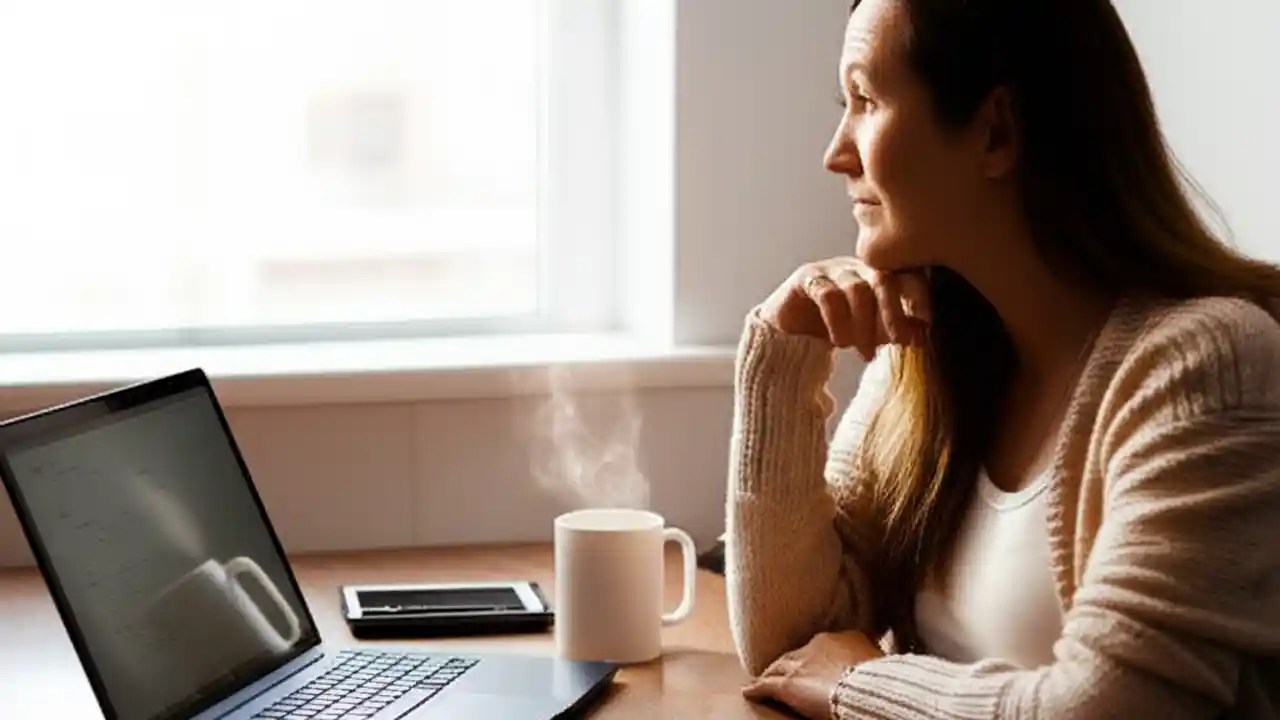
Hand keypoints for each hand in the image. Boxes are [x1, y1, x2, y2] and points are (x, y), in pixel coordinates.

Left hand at [741, 631, 883, 718]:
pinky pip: (765, 685)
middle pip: (795, 654)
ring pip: (778, 667)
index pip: (820, 647)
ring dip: (770, 674)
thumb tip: (878, 662)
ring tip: (763, 679)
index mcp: (839, 639)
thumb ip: (870, 658)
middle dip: (788, 663)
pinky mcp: (787, 684)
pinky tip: (749, 692)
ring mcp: (799, 664)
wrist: (866, 688)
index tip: (813, 663)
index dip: (813, 656)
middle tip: (782, 670)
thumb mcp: (879, 661)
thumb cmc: (879, 680)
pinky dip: (756, 689)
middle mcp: (815, 646)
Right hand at [758, 258, 930, 360]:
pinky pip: (827, 295)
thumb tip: (922, 334)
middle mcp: (856, 266)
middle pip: (883, 278)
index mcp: (878, 273)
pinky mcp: (806, 278)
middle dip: (894, 312)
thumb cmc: (838, 330)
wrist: (791, 336)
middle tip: (900, 342)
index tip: (926, 323)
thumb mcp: (874, 334)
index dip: (919, 296)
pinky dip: (838, 321)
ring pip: (856, 290)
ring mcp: (831, 269)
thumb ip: (897, 330)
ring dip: (863, 326)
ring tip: (864, 354)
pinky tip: (839, 343)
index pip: (906, 273)